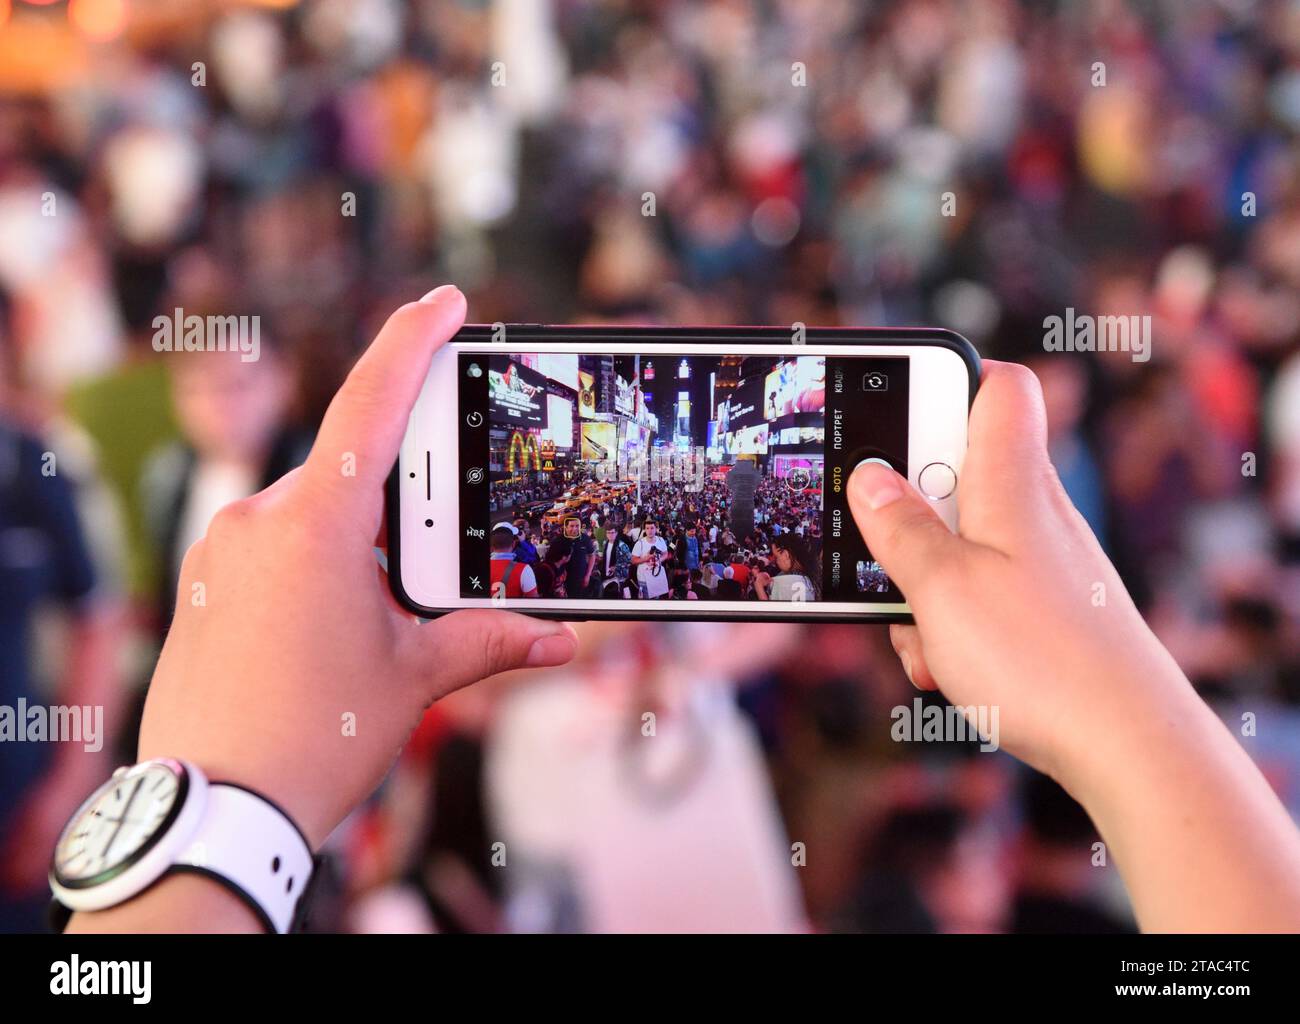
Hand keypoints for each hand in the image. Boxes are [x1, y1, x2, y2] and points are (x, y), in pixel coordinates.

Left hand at [137, 286, 577, 848]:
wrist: (213, 805)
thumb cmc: (314, 738)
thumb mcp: (413, 679)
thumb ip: (488, 640)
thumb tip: (560, 637)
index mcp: (318, 525)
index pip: (371, 404)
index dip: (412, 342)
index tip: (444, 302)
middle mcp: (260, 518)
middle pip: (353, 470)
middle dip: (405, 501)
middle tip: (435, 557)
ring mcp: (224, 546)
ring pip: (314, 510)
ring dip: (360, 540)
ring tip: (380, 616)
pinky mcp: (207, 578)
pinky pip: (275, 540)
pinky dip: (318, 559)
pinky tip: (334, 623)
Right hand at [846, 360, 1299, 930]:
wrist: (1128, 748)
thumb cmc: (1041, 661)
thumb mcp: (942, 590)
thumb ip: (900, 530)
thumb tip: (869, 477)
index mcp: (1012, 484)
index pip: (1000, 387)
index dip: (948, 381)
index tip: (893, 405)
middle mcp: (1033, 513)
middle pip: (957, 475)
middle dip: (905, 514)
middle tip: (885, 554)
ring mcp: (1040, 563)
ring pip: (956, 546)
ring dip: (921, 583)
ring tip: (922, 634)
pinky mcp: (1041, 610)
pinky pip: (975, 594)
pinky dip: (949, 623)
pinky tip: (948, 666)